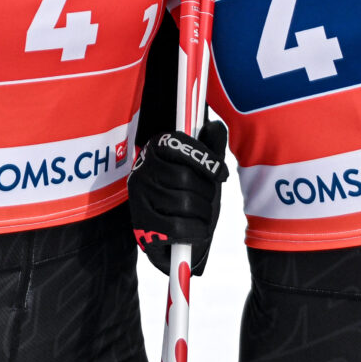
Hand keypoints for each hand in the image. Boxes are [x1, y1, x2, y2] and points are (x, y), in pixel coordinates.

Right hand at [129, 122, 228, 275]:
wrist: (172, 236)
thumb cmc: (189, 196)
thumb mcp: (201, 170)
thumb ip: (210, 147)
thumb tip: (214, 125)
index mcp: (155, 149)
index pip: (180, 146)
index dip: (206, 160)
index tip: (222, 175)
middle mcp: (142, 170)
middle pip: (185, 178)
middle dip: (206, 193)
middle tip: (207, 200)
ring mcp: (138, 198)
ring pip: (184, 203)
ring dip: (203, 213)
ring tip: (201, 215)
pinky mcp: (141, 223)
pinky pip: (177, 226)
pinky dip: (195, 230)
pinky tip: (196, 230)